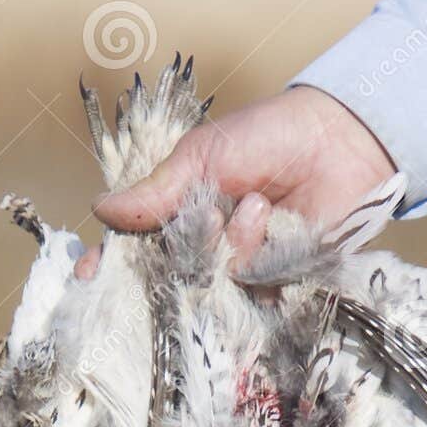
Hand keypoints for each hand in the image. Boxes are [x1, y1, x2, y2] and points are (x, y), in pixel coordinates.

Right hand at [74, 87, 396, 278]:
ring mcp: (236, 272)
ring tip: (255, 203)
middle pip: (164, 281)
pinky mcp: (272, 285)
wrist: (338, 140)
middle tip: (194, 232)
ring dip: (227, 243)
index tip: (88, 277)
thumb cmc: (268, 136)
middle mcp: (202, 251)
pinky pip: (248, 291)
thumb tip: (99, 209)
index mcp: (177, 217)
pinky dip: (256, 253)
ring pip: (207, 286)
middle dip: (173, 261)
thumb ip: (156, 191)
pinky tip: (267, 217)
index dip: (110, 268)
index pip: (134, 252)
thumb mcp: (201, 155)